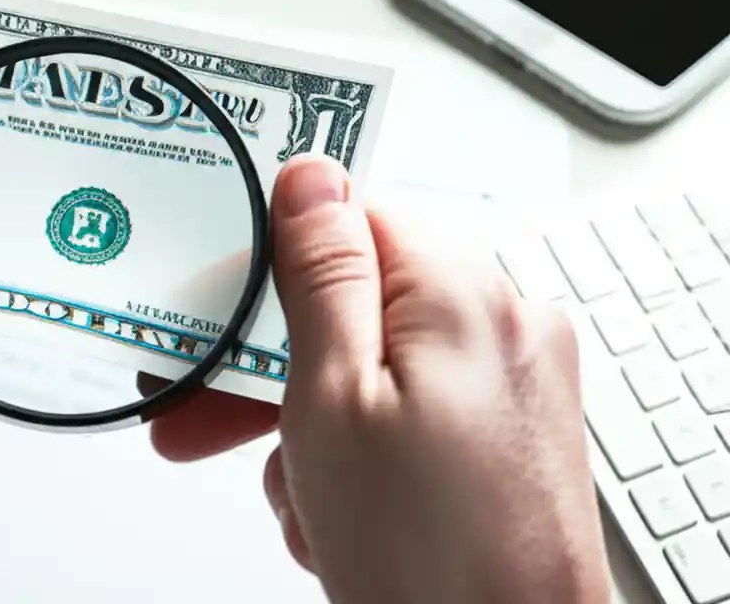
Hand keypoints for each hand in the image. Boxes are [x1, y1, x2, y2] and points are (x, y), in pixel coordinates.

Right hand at [151, 155, 610, 603]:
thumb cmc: (429, 553)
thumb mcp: (333, 399)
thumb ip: (319, 276)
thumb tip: (310, 176)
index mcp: (462, 293)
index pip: (350, 218)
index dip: (271, 265)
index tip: (219, 310)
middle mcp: (505, 321)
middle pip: (359, 302)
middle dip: (282, 367)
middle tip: (212, 421)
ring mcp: (518, 379)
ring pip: (379, 365)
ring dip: (318, 424)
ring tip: (303, 497)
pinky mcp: (515, 429)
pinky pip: (416, 409)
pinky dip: (368, 451)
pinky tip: (343, 511)